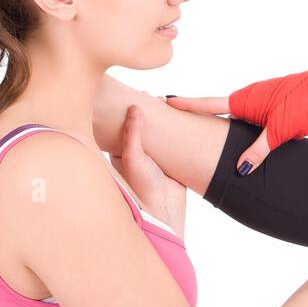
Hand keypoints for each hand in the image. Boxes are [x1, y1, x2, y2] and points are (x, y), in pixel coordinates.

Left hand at [110, 104, 186, 238]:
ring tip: (168, 104)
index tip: (134, 95)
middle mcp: (140, 154)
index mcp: (123, 152)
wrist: (165, 211)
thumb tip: (134, 107)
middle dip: (149, 113)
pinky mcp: (175, 162)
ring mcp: (158, 158)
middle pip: (144, 128)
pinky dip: (181, 133)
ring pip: (161, 134)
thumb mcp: (132, 157)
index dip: (128, 111)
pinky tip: (184, 120)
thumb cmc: (141, 189)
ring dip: (165, 121)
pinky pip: (178, 143)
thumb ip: (132, 132)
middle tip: (154, 97)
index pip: (123, 126)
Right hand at [164, 62, 307, 176]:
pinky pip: (246, 116)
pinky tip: (237, 136)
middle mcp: (247, 98)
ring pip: (232, 116)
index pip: (207, 105)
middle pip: (215, 111)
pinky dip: (237, 125)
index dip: (185, 105)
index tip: (165, 101)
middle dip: (196, 115)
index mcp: (243, 102)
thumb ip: (258, 151)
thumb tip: (241, 169)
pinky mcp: (269, 103)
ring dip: (218, 122)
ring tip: (199, 131)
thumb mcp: (279, 131)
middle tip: (173, 117)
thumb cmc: (303, 103)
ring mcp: (258, 99)